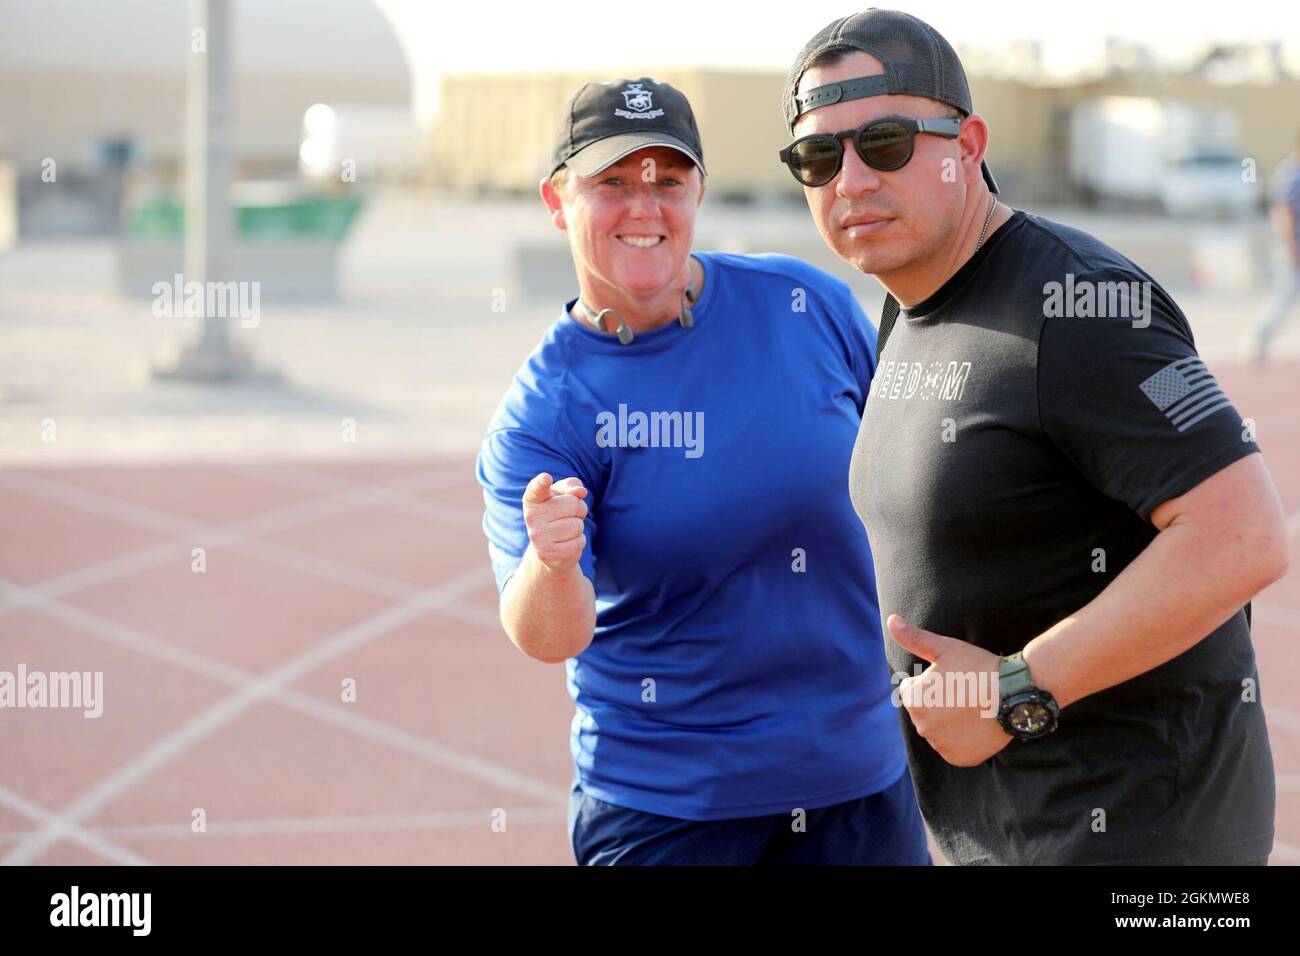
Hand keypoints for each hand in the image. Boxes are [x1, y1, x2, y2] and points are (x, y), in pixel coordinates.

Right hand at [522, 473, 588, 571]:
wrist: (549, 548)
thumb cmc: (558, 514)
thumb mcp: (562, 495)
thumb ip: (572, 486)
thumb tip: (581, 491)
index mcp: (533, 500)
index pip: (536, 489)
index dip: (542, 483)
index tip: (546, 478)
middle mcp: (531, 517)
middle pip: (574, 504)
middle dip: (579, 509)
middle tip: (568, 516)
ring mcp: (538, 536)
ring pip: (577, 525)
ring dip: (578, 527)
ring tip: (566, 531)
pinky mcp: (547, 553)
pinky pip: (579, 542)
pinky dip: (578, 542)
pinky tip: (566, 542)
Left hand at [888, 614, 1012, 766]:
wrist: (1015, 694)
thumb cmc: (978, 667)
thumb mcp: (944, 648)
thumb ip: (914, 638)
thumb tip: (891, 620)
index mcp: (913, 700)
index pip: (912, 689)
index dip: (932, 680)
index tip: (953, 676)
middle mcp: (922, 727)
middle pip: (924, 710)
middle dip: (938, 701)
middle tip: (964, 690)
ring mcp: (941, 745)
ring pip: (939, 729)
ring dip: (949, 720)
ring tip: (972, 706)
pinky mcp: (959, 758)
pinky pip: (953, 747)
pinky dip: (962, 738)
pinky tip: (976, 723)